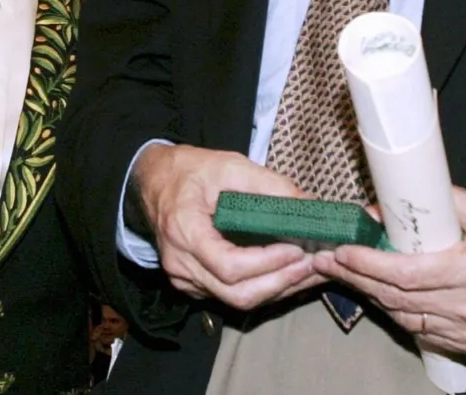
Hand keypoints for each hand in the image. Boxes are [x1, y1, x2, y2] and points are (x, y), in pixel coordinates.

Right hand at [132, 144, 324, 310]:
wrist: (153, 181)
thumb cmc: (188, 171)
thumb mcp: (228, 165)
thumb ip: (269, 184)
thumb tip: (309, 205)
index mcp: (184, 231)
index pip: (230, 266)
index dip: (268, 263)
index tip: (297, 250)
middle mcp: (180, 264)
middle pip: (236, 293)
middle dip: (281, 283)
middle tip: (312, 265)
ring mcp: (184, 279)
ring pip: (237, 300)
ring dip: (277, 289)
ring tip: (308, 271)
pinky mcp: (192, 284)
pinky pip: (230, 296)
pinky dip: (262, 288)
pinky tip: (285, 274)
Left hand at [312, 187, 465, 356]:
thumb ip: (428, 205)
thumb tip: (379, 206)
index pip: (407, 274)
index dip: (368, 264)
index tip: (342, 251)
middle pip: (399, 298)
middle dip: (358, 277)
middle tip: (330, 260)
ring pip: (405, 317)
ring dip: (372, 296)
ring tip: (349, 273)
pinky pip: (422, 330)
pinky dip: (399, 312)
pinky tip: (382, 293)